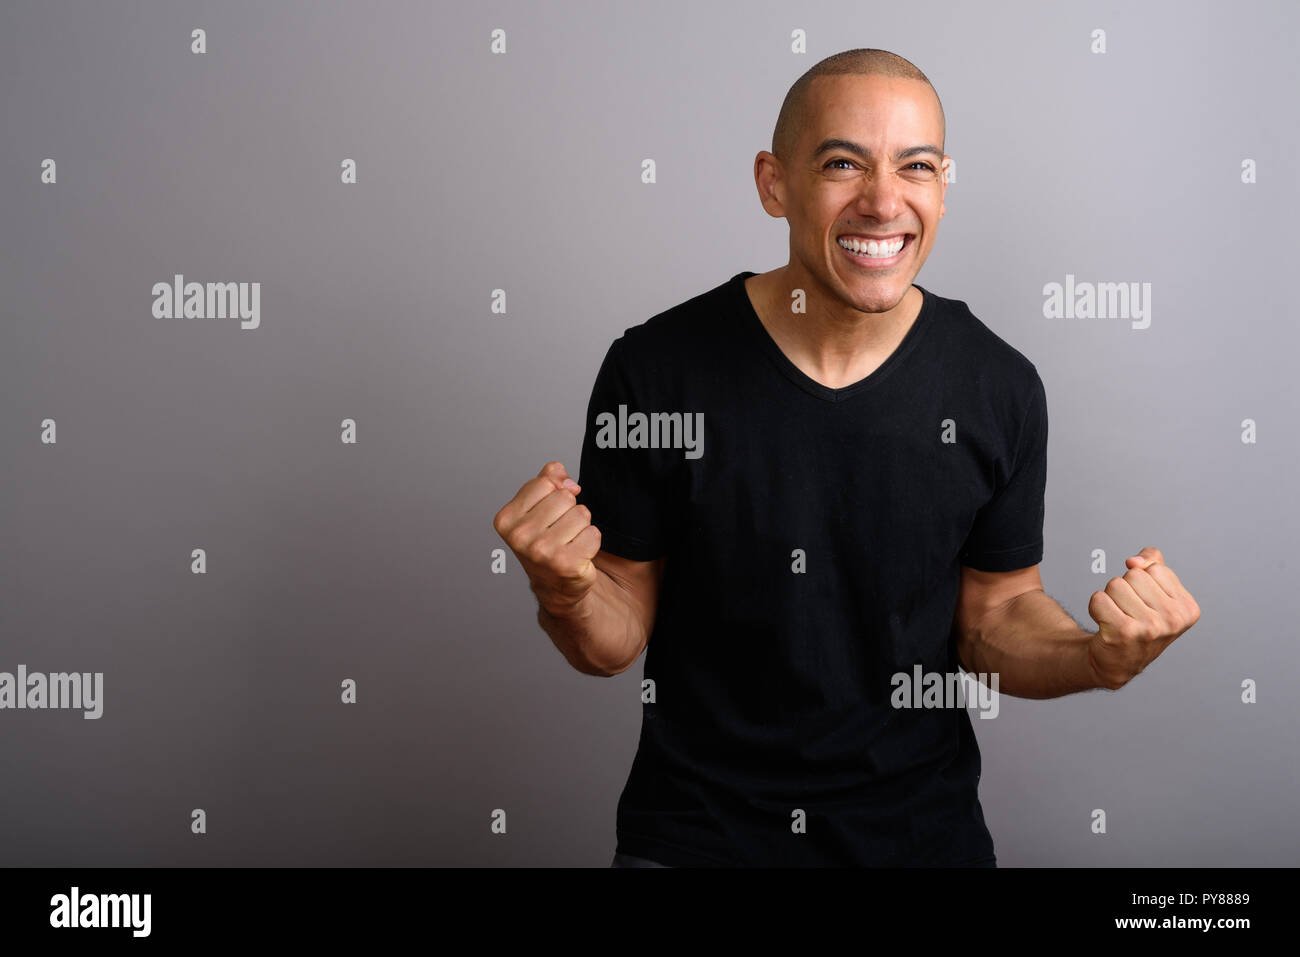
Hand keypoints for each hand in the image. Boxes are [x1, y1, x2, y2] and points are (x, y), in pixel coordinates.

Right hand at [492, 461, 601, 615]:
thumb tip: (567, 481)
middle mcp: (519, 536)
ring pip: (582, 513)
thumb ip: (548, 479)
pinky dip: (591, 541)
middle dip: (569, 510)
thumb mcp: (537, 505)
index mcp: (506, 519)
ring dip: (581, 526)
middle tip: (559, 531)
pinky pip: (594, 534)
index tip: (547, 514)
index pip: (545, 482)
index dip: (554, 494)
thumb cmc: (545, 540)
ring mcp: (541, 552)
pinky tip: (578, 553)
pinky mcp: (566, 564)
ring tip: (569, 541)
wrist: (554, 585)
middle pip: (565, 497)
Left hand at [1087, 547, 1200, 689]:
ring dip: (1109, 597)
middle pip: (1134, 574)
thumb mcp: (1156, 590)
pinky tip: (1105, 623)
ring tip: (1118, 617)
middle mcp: (1174, 620)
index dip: (1142, 580)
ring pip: (1115, 584)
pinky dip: (1095, 607)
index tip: (1145, 603)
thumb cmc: (1139, 620)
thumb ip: (1152, 563)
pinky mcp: (1123, 633)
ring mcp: (1150, 628)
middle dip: (1125, 588)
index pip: (1155, 569)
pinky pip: (1098, 599)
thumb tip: (1134, 562)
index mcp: (1188, 608)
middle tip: (1129, 612)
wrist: (1119, 660)